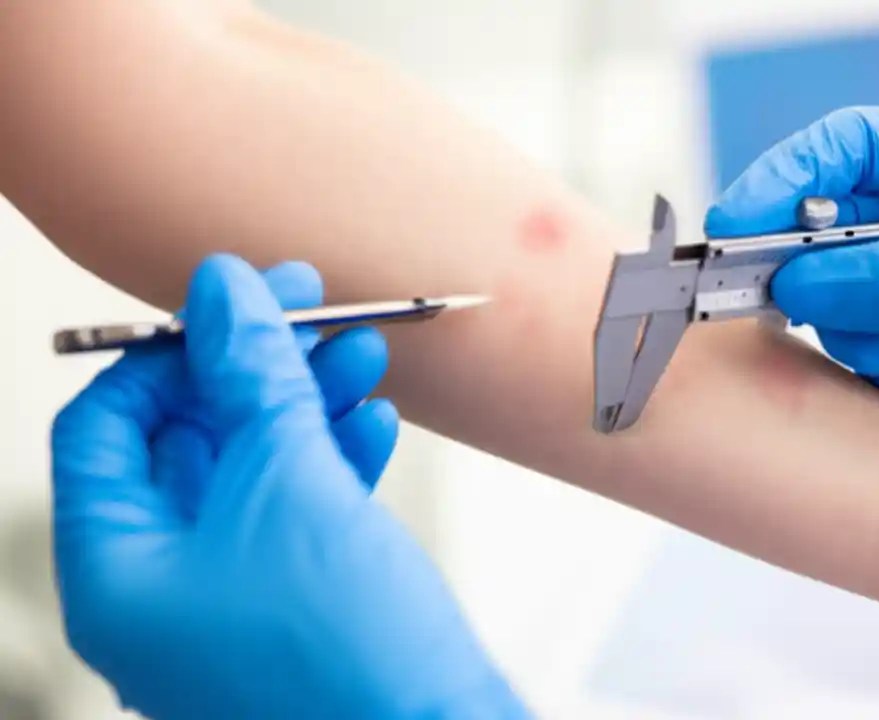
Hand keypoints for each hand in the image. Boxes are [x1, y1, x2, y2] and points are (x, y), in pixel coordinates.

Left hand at [50, 255, 527, 719]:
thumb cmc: (347, 646)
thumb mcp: (292, 482)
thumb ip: (252, 375)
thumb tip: (223, 286)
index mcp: (118, 574)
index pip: (104, 430)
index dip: (167, 355)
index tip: (238, 308)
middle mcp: (160, 596)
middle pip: (188, 444)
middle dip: (256, 370)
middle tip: (314, 308)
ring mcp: (228, 609)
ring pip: (253, 475)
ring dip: (306, 406)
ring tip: (366, 353)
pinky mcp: (295, 614)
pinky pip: (296, 518)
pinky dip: (334, 463)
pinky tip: (375, 424)